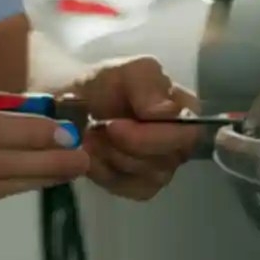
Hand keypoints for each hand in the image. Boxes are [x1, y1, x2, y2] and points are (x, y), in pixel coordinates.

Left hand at [72, 56, 202, 200]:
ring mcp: (162, 168)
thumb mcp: (124, 71)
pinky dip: (103, 172)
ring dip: (109, 157)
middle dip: (122, 147)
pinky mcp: (140, 186)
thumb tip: (165, 112)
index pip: (185, 136)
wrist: (73, 105)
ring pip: (144, 176)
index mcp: (185, 112)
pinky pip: (127, 188)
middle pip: (164, 161)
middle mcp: (180, 144)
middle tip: (94, 129)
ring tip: (91, 136)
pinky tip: (93, 154)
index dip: (148, 136)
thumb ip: (146, 85)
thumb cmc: (104, 85)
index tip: (112, 125)